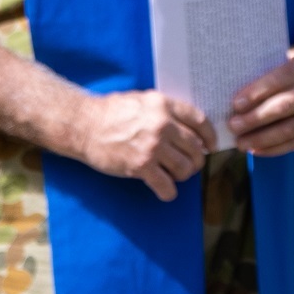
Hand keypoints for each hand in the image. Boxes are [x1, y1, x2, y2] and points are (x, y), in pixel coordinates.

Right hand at [76, 90, 215, 200]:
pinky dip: (169, 192)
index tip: (211, 146)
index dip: (210, 136)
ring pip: (185, 168)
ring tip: (175, 175)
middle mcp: (162, 125)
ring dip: (184, 175)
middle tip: (190, 164)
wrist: (83, 125)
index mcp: (164, 105)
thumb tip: (190, 128)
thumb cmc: (111, 112)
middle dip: (197, 159)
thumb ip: (166, 111)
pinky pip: (166, 185)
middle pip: (196, 148)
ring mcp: (152, 146)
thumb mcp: (143, 100)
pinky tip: (165, 191)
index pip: (200, 121)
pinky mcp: (141, 166)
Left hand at [230, 49, 293, 156]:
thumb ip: (263, 76)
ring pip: (290, 128)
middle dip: (256, 119)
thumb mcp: (281, 62)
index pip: (278, 81)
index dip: (255, 93)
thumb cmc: (291, 71)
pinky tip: (256, 150)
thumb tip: (234, 101)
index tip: (235, 105)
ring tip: (241, 143)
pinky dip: (274, 148)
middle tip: (233, 126)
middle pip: (284, 107)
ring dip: (263, 138)